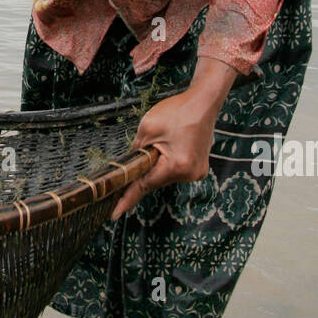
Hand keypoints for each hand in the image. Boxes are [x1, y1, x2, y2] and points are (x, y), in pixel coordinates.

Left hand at [111, 88, 217, 218]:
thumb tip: (129, 168)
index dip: (127, 199)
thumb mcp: (148, 129)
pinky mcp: (199, 168)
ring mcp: (197, 172)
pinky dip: (166, 163)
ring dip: (156, 165)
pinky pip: (174, 170)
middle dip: (143, 171)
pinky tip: (169, 146)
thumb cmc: (177, 111)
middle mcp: (190, 174)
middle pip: (155, 180)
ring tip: (162, 142)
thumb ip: (136, 152)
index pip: (144, 186)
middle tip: (137, 155)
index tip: (113, 214)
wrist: (204, 102)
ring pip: (164, 175)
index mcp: (177, 165)